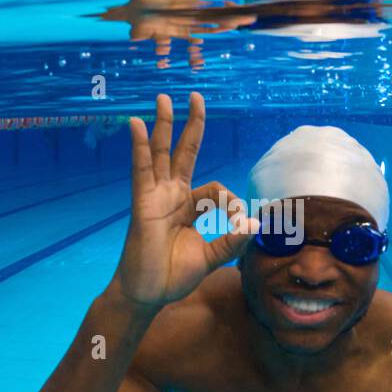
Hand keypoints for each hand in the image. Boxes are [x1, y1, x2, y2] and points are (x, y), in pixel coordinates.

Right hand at [114, 92, 257, 308]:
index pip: (217, 189)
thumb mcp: (211, 258)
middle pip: (184, 152)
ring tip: (164, 98)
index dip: (233, 203)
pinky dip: (139, 147)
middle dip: (191, 125)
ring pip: (161, 154)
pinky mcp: (142, 204)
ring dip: (164, 125)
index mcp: (189, 207)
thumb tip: (255, 224)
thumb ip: (231, 242)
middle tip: (196, 97)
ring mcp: (156, 197)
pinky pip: (141, 171)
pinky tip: (136, 125)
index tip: (240, 226)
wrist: (148, 295)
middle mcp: (172, 196)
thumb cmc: (173, 276)